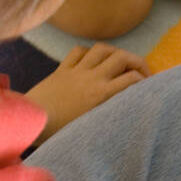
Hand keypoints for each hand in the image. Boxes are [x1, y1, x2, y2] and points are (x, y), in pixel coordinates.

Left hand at [24, 43, 149, 142]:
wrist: (31, 120)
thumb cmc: (59, 131)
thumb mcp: (90, 126)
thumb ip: (108, 114)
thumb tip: (123, 110)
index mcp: (101, 94)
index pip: (132, 78)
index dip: (145, 79)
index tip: (149, 86)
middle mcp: (92, 78)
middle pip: (121, 57)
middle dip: (137, 61)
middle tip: (142, 71)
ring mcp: (76, 70)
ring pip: (102, 49)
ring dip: (115, 52)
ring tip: (120, 61)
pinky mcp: (62, 69)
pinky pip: (78, 51)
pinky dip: (89, 52)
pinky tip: (92, 59)